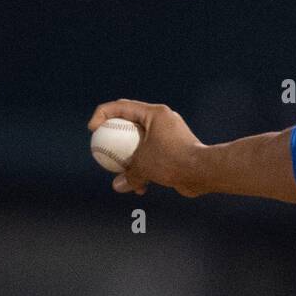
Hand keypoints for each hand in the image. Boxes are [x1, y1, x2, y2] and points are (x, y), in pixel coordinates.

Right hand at [87, 99, 206, 196]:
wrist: (203, 172)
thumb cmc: (172, 161)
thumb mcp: (142, 166)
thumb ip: (127, 174)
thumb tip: (118, 186)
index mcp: (155, 114)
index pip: (121, 106)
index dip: (102, 115)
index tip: (92, 131)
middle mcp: (163, 121)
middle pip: (130, 124)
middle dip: (114, 139)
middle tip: (102, 151)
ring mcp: (170, 136)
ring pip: (140, 144)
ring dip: (130, 160)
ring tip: (123, 176)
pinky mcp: (175, 151)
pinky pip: (153, 157)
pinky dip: (145, 170)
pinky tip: (141, 188)